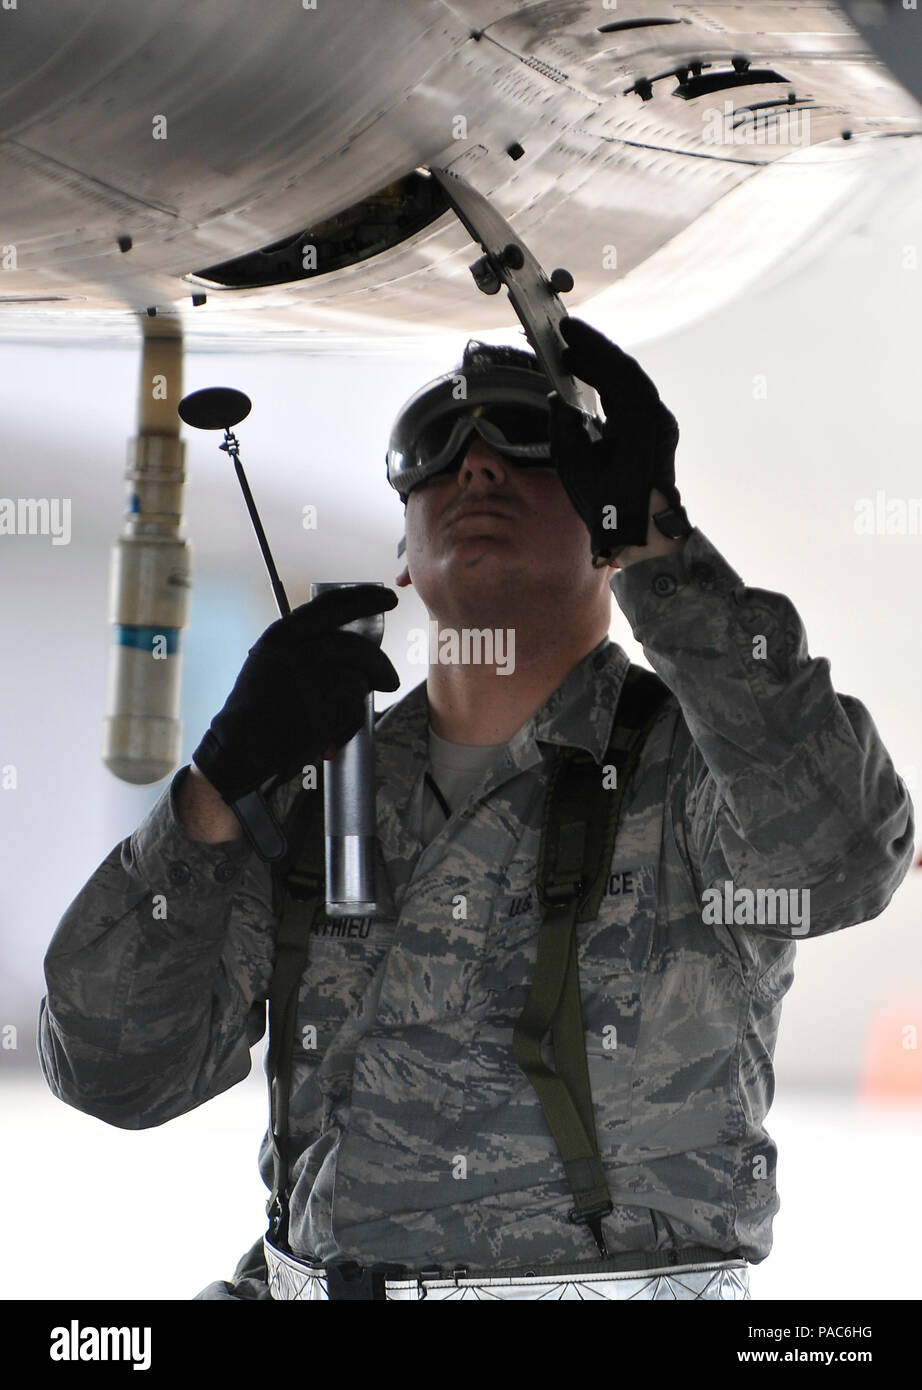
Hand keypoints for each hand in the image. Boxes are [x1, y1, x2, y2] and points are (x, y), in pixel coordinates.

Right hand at [192, 585, 399, 804]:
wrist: (241, 743)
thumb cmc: (258, 705)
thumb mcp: (272, 661)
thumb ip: (305, 646)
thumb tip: (352, 645)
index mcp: (282, 635)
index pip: (331, 606)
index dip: (364, 599)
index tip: (387, 598)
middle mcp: (296, 652)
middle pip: (354, 646)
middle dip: (379, 662)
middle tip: (391, 676)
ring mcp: (308, 681)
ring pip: (358, 676)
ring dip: (368, 690)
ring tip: (367, 703)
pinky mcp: (319, 710)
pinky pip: (352, 706)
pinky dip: (353, 715)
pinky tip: (341, 723)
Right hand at [549, 317, 682, 561]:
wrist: (644, 536)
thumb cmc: (609, 507)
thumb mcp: (574, 467)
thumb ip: (563, 427)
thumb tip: (558, 400)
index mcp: (640, 423)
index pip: (616, 371)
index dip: (591, 347)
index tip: (567, 331)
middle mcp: (656, 417)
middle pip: (625, 370)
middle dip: (595, 350)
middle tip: (565, 334)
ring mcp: (659, 424)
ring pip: (630, 380)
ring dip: (602, 365)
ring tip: (572, 354)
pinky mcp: (656, 431)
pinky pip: (633, 395)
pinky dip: (610, 382)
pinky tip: (590, 379)